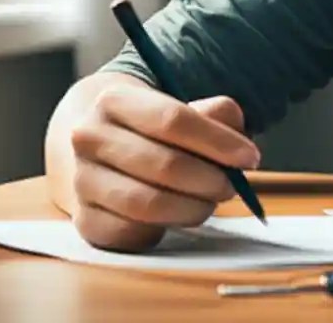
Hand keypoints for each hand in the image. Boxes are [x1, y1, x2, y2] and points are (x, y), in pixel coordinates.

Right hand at [67, 84, 261, 250]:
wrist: (98, 149)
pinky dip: (165, 228)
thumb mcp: (180, 106)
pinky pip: (133, 233)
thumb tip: (238, 143)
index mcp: (115, 100)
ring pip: (149, 204)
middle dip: (211, 180)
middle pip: (165, 165)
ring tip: (209, 201)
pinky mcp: (85, 220)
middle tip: (232, 185)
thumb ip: (215, 115)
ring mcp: (82, 181)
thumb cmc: (152, 128)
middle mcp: (89, 138)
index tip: (250, 157)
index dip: (219, 142)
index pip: (172, 120)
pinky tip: (176, 214)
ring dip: (193, 208)